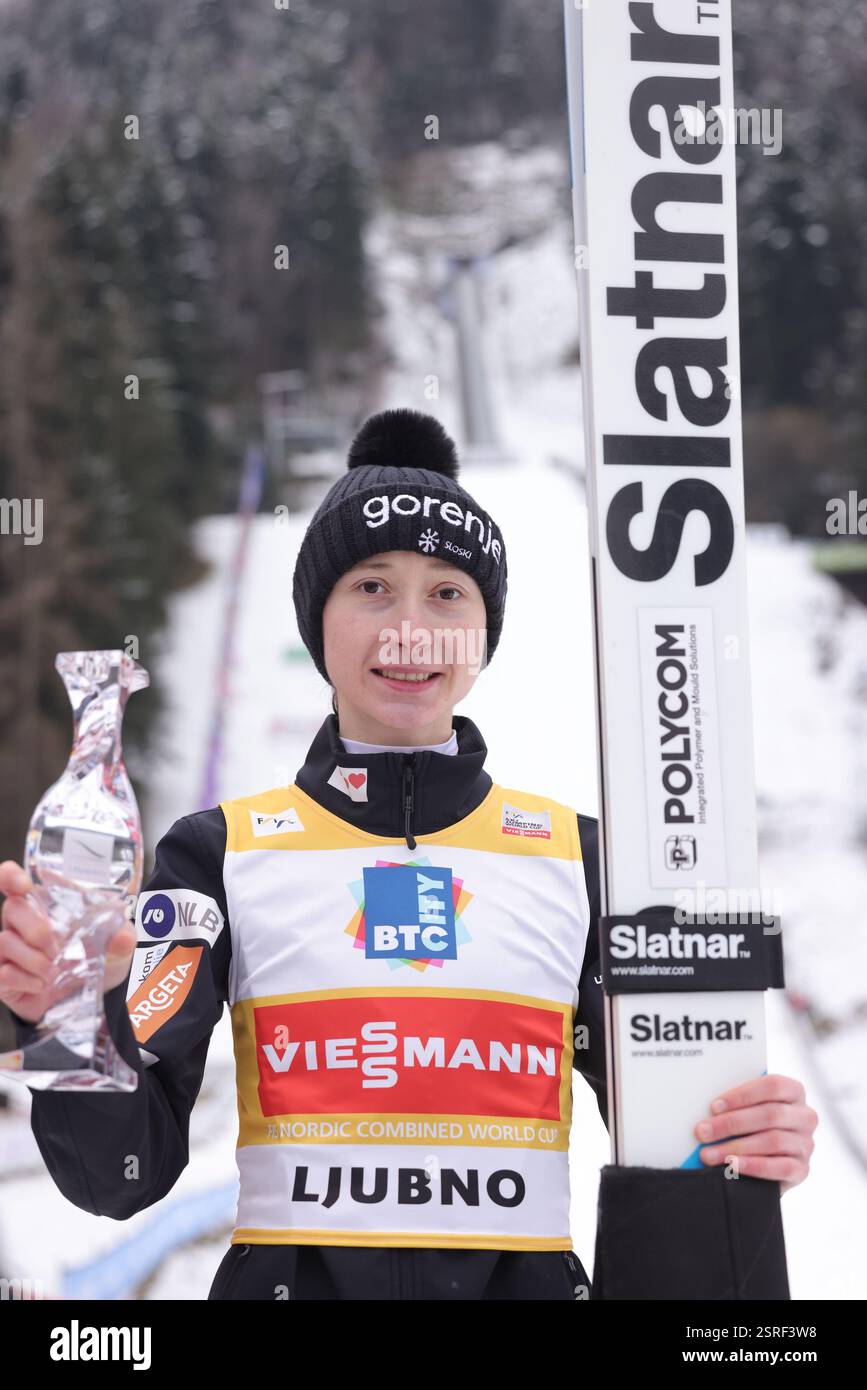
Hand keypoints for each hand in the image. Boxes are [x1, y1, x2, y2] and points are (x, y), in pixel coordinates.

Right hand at [0, 859, 136, 1024]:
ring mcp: (11, 948)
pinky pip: (2, 973)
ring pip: (5, 942)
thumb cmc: (97, 958)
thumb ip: (122, 937)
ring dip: (33, 959)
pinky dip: (25, 980)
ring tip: (54, 972)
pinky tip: (42, 985)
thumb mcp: (117, 946)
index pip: (14, 878)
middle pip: (11, 909)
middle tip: (57, 949)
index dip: (10, 876)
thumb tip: (123, 937)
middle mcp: (22, 921)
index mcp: (46, 903)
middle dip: (36, 930)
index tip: (22, 885)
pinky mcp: (4, 976)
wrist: (88, 997)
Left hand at [694, 1073, 817, 1193]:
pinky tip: (732, 1165)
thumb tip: (703, 1105)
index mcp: (793, 1091)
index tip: (713, 1107)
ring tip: (708, 1154)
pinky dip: (753, 1166)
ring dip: (736, 1147)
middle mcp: (805, 1116)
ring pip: (773, 1141)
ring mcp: (806, 1144)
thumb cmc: (751, 1125)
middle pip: (770, 1114)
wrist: (766, 1162)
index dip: (742, 1095)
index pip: (772, 1086)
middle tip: (703, 1132)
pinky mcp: (802, 1169)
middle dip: (731, 1123)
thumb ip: (736, 1103)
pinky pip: (780, 1167)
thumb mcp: (747, 1108)